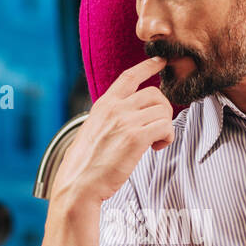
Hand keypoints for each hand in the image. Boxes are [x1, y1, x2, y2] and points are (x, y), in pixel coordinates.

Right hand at [50, 56, 173, 204]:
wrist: (78, 184)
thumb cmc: (86, 164)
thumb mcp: (94, 130)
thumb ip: (111, 118)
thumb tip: (130, 118)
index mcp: (104, 104)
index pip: (129, 76)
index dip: (148, 66)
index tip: (160, 61)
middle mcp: (115, 108)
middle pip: (155, 94)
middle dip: (163, 111)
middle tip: (157, 129)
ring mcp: (125, 121)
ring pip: (163, 110)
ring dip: (165, 127)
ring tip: (155, 142)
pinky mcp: (135, 138)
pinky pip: (165, 127)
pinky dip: (167, 137)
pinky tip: (156, 147)